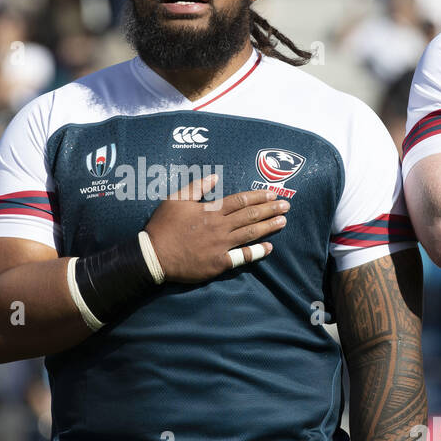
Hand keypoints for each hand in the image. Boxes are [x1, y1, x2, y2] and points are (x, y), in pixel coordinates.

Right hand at [144, 173, 288, 282]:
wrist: (154, 255)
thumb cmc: (163, 226)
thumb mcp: (175, 200)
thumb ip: (196, 187)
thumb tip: (215, 177)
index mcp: (210, 211)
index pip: (240, 201)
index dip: (258, 197)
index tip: (272, 194)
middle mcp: (220, 227)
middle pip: (250, 215)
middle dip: (270, 209)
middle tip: (286, 205)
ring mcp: (221, 246)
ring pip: (250, 233)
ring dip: (268, 227)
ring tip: (283, 221)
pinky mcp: (219, 263)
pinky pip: (242, 257)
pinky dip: (256, 251)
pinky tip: (269, 247)